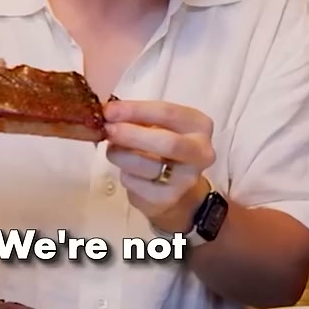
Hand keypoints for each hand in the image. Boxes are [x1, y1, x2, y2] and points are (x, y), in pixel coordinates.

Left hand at [104, 99, 215, 232]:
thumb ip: (137, 117)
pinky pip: (134, 182)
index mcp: (199, 125)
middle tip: (107, 129)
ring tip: (113, 149)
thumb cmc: (163, 147)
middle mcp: (200, 153)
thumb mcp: (157, 125)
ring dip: (120, 154)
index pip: (167, 113)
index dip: (135, 110)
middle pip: (166, 142)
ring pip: (144, 164)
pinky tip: (127, 170)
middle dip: (131, 134)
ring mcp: (186, 179)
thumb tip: (108, 112)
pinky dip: (124, 173)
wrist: (177, 188)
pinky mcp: (167, 199)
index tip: (109, 110)